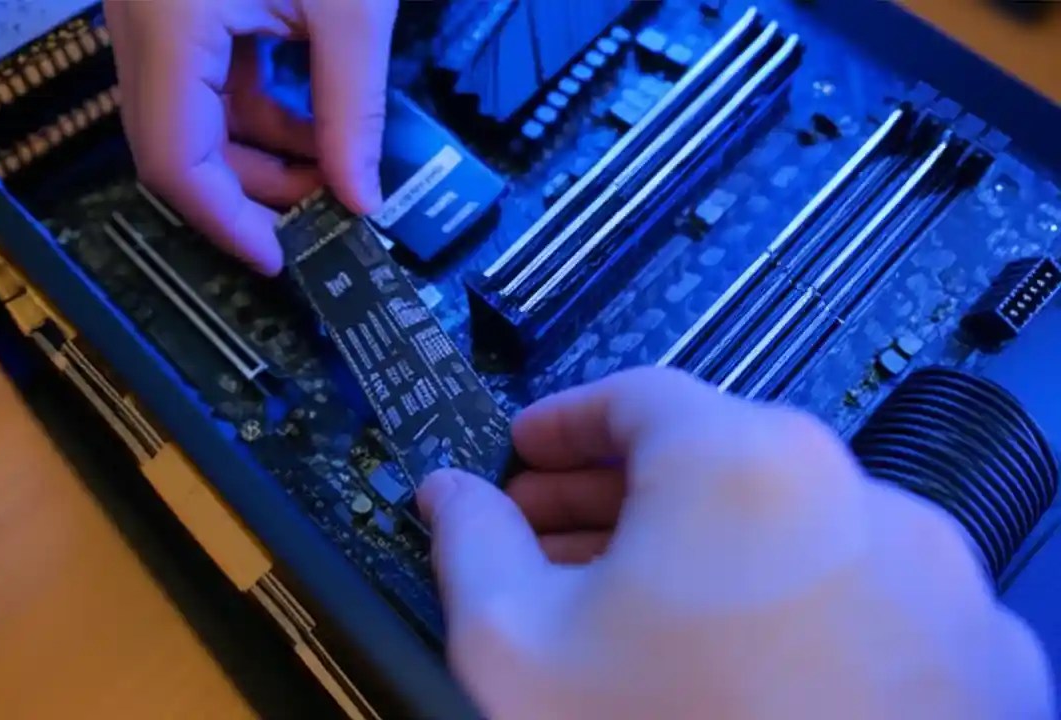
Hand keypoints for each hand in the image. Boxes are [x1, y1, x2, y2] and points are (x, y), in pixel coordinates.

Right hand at [105, 0, 398, 274]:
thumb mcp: (352, 9)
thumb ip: (353, 109)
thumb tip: (359, 200)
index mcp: (167, 23)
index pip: (173, 158)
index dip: (227, 220)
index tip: (282, 256)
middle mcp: (137, 23)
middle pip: (174, 146)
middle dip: (250, 190)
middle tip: (323, 209)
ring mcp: (149, 14)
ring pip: (188, 119)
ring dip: (257, 154)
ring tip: (331, 166)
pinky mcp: (174, 6)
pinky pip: (201, 81)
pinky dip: (253, 112)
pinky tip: (310, 124)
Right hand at [419, 368, 1052, 718]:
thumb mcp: (518, 649)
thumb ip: (471, 545)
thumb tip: (455, 500)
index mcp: (746, 467)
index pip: (635, 396)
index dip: (562, 424)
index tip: (530, 450)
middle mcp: (858, 501)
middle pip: (712, 458)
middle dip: (619, 495)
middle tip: (555, 535)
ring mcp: (927, 580)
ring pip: (787, 528)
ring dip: (703, 551)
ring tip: (631, 609)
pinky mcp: (970, 651)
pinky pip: (855, 594)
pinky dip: (788, 605)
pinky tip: (727, 665)